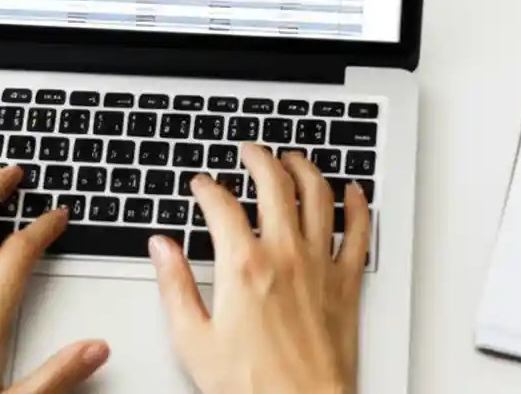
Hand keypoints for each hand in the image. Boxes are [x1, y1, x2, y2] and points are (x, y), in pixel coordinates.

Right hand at [149, 144, 371, 393]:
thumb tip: (161, 249)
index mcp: (242, 266)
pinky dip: (357, 205)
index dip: (207, 187)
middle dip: (259, 158)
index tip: (201, 184)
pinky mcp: (346, 282)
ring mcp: (320, 265)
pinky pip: (359, 231)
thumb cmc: (252, 387)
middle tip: (250, 151)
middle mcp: (284, 255)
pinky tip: (352, 192)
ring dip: (304, 168)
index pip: (221, 205)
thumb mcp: (193, 339)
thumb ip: (175, 286)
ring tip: (293, 159)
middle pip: (274, 183)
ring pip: (318, 196)